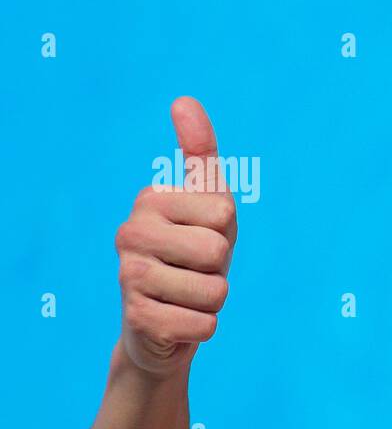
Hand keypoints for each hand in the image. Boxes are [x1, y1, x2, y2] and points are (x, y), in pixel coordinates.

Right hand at [116, 97, 236, 375]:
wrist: (163, 324)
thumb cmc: (193, 256)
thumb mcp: (208, 203)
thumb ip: (200, 154)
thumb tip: (184, 100)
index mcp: (150, 199)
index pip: (224, 211)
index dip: (225, 232)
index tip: (202, 238)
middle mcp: (129, 232)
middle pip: (217, 250)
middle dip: (221, 270)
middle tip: (196, 272)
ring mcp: (128, 275)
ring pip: (215, 291)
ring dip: (213, 301)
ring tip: (188, 296)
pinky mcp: (138, 317)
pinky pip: (204, 324)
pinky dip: (204, 328)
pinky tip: (180, 321)